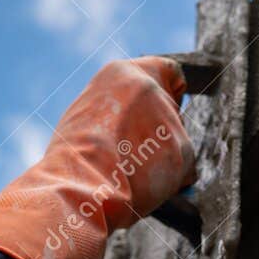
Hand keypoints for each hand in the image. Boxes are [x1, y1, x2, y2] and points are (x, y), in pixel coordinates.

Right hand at [0, 57, 195, 258]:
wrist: (76, 187)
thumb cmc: (73, 161)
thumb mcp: (89, 118)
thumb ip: (121, 112)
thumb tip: (140, 130)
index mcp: (122, 73)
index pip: (168, 71)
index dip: (170, 92)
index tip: (169, 106)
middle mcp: (150, 88)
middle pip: (174, 110)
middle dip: (163, 134)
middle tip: (138, 156)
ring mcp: (169, 118)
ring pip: (178, 144)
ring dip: (162, 162)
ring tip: (129, 175)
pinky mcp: (183, 149)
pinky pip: (185, 170)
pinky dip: (170, 183)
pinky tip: (143, 188)